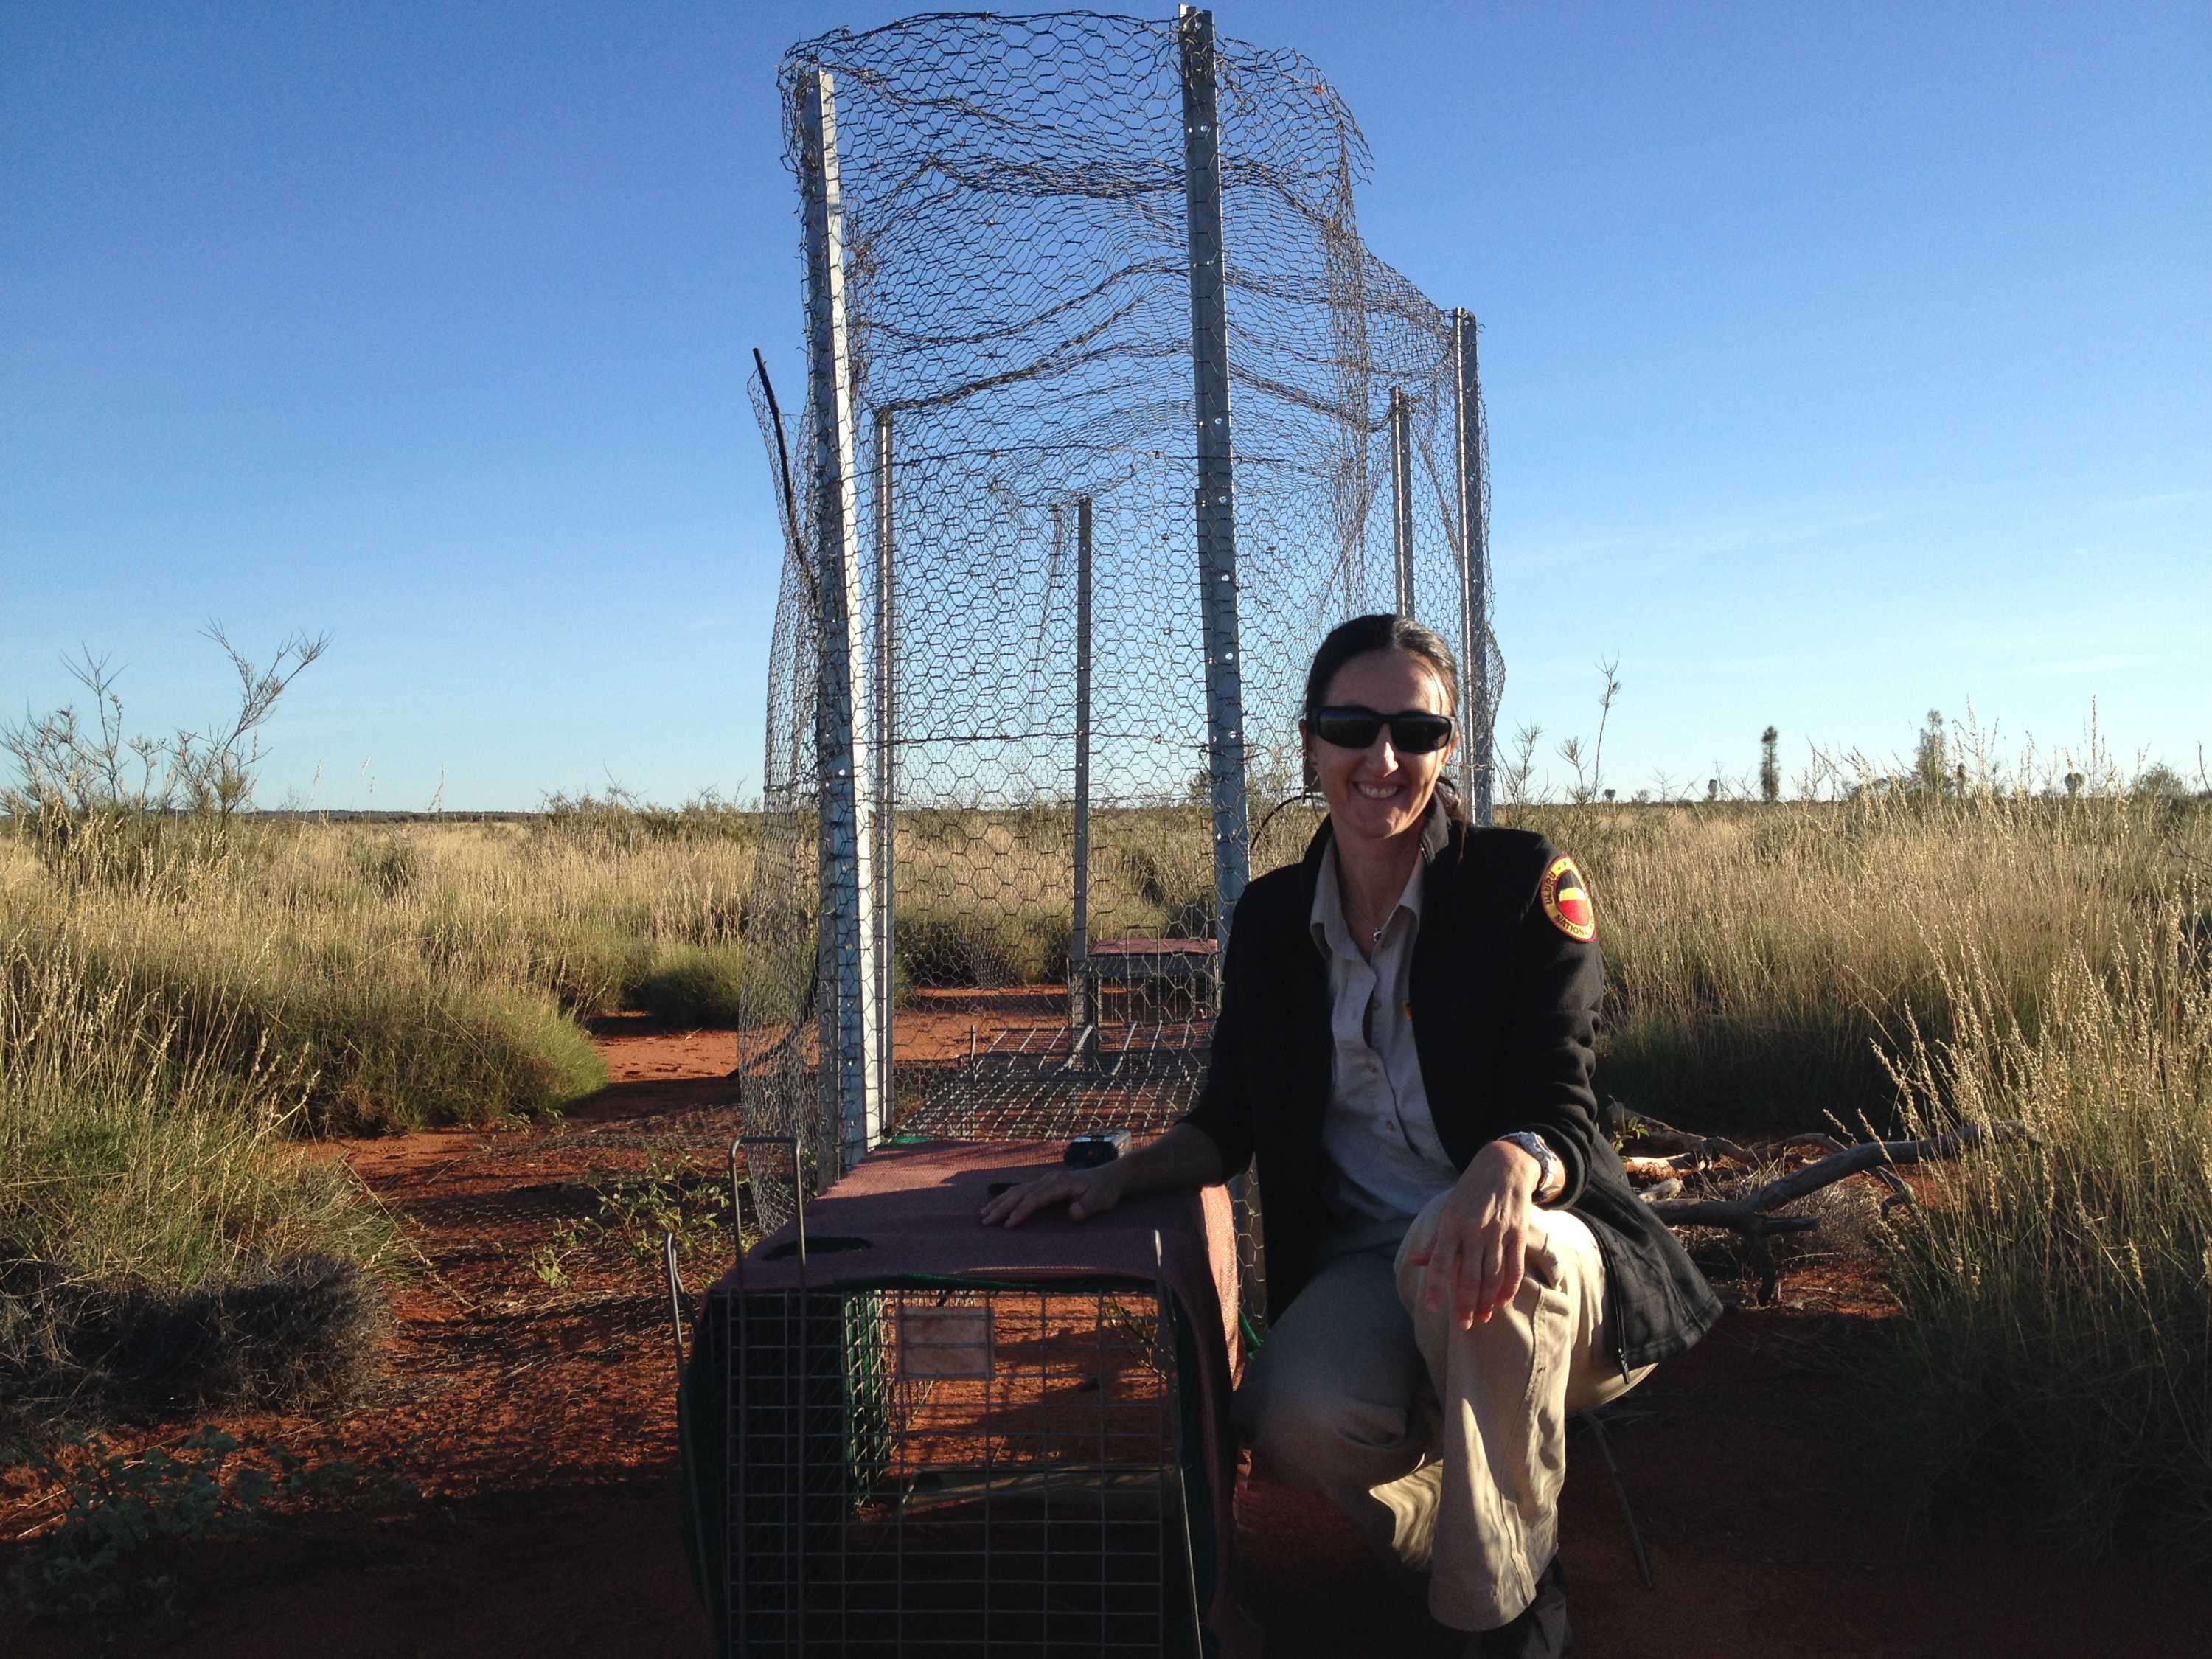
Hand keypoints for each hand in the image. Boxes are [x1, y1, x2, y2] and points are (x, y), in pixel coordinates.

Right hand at [978, 1163, 1125, 1227]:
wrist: (1108, 1177)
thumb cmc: (1104, 1191)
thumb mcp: (1102, 1200)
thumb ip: (1088, 1206)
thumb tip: (1073, 1213)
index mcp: (1060, 1183)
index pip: (1036, 1197)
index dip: (1022, 1210)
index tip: (1009, 1224)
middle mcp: (1048, 1180)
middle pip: (1020, 1193)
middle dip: (1002, 1207)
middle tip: (986, 1221)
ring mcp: (1044, 1180)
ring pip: (1017, 1190)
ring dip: (999, 1202)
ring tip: (983, 1214)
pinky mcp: (1043, 1184)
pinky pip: (1020, 1190)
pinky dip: (1006, 1198)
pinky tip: (995, 1205)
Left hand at [1406, 1139, 1540, 1329]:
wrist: (1504, 1164)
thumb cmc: (1470, 1190)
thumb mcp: (1448, 1209)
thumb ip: (1435, 1239)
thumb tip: (1416, 1261)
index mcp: (1452, 1223)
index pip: (1442, 1261)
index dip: (1437, 1287)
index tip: (1433, 1309)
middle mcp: (1474, 1229)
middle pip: (1469, 1275)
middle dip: (1466, 1304)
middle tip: (1463, 1325)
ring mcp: (1498, 1232)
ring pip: (1492, 1274)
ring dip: (1487, 1300)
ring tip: (1483, 1318)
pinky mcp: (1518, 1233)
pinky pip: (1515, 1266)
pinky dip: (1509, 1286)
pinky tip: (1503, 1301)